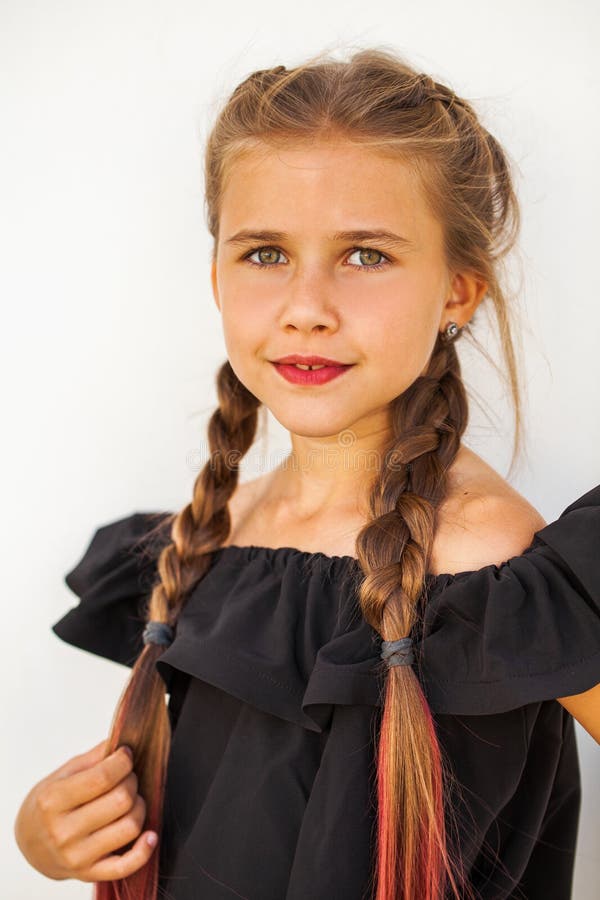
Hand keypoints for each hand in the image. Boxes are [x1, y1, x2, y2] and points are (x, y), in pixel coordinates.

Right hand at [14, 738, 157, 881]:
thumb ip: (94, 758)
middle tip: (127, 777)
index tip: (126, 755)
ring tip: (130, 801)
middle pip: (121, 800)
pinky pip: (127, 866)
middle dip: (132, 781)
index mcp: (53, 801)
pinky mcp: (90, 874)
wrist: (30, 843)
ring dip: (139, 807)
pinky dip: (145, 849)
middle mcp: (63, 832)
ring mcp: (77, 856)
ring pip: (130, 826)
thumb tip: (123, 741)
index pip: (103, 777)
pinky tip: (150, 834)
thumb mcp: (62, 775)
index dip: (123, 761)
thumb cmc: (48, 804)